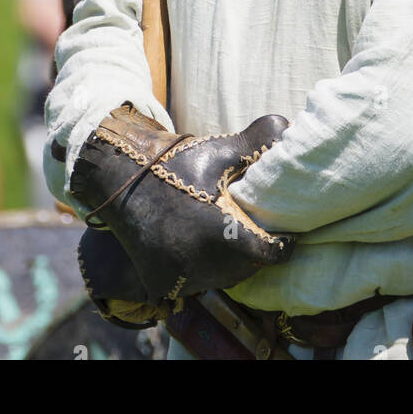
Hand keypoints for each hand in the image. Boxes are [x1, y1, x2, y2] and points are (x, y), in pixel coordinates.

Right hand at [71, 105, 294, 303]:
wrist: (122, 178)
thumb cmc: (176, 163)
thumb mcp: (220, 149)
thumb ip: (260, 140)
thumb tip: (290, 127)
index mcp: (219, 233)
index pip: (269, 253)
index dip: (282, 243)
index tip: (286, 234)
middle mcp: (199, 263)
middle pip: (247, 269)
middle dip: (255, 251)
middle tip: (254, 229)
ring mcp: (178, 278)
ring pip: (222, 279)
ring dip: (229, 263)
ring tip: (227, 237)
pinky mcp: (161, 285)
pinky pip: (195, 286)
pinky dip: (203, 271)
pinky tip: (199, 247)